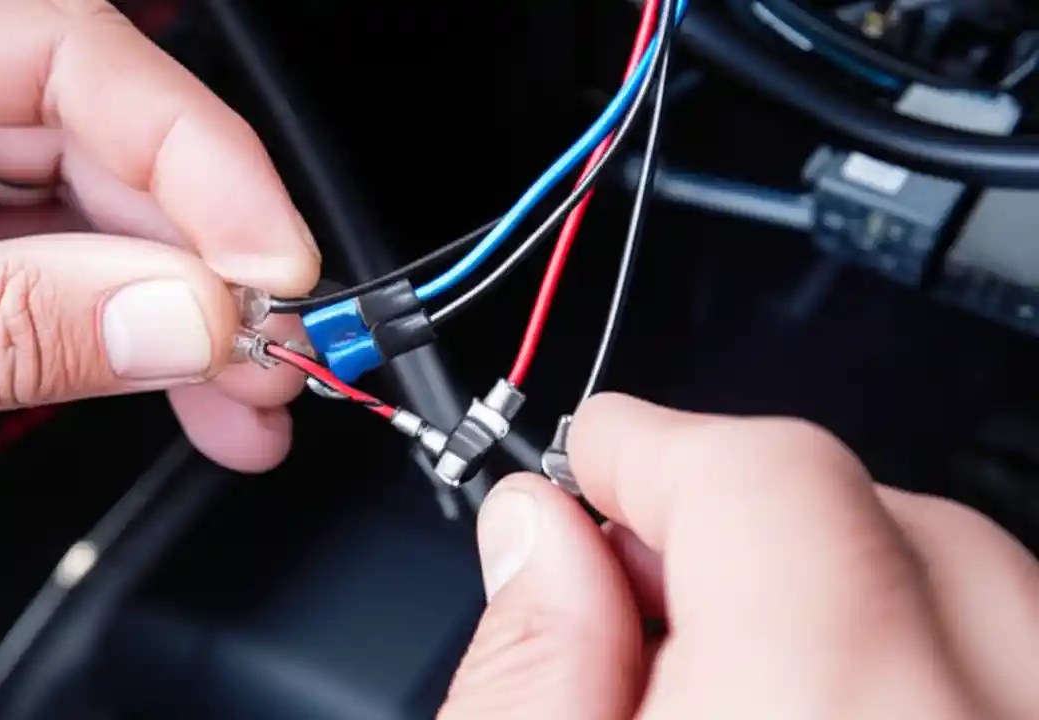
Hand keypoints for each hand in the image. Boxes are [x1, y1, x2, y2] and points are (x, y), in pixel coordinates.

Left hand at [0, 0, 320, 499]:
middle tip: (268, 353)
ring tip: (233, 397)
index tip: (269, 267)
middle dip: (194, 253)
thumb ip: (7, 326)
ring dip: (171, 305)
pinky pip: (40, 249)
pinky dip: (113, 324)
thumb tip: (185, 320)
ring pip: (80, 197)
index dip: (192, 156)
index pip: (53, 44)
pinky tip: (166, 378)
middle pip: (86, 125)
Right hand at [442, 394, 1038, 718]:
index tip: (599, 467)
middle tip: (640, 590)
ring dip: (853, 602)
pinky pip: (1025, 670)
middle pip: (891, 521)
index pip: (769, 478)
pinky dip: (936, 676)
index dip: (655, 450)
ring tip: (734, 683)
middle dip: (751, 525)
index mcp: (829, 718)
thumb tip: (534, 534)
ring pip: (983, 596)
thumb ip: (525, 666)